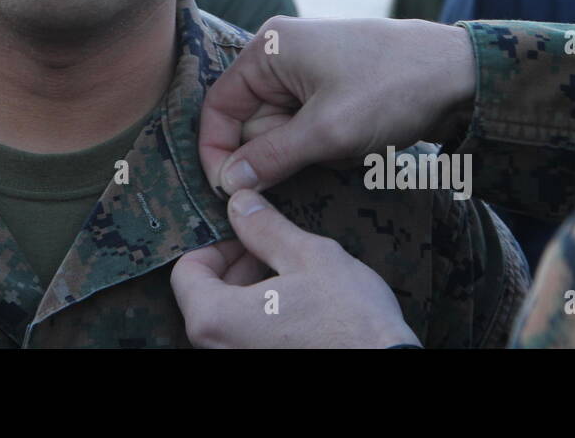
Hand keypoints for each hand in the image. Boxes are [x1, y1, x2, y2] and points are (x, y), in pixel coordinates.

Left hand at [171, 189, 418, 347]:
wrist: (388, 368)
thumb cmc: (351, 322)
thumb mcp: (309, 257)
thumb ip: (266, 228)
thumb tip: (240, 203)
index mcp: (215, 319)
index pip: (186, 272)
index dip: (217, 246)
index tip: (248, 238)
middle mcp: (217, 350)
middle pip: (204, 297)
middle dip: (236, 268)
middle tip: (273, 253)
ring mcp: (239, 363)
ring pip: (228, 320)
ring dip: (251, 293)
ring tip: (292, 280)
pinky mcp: (262, 371)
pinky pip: (246, 340)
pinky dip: (262, 320)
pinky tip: (299, 310)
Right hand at [199, 16, 475, 194]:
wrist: (461, 74)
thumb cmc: (392, 89)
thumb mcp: (327, 132)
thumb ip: (270, 158)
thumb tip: (226, 183)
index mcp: (269, 49)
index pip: (219, 106)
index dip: (218, 151)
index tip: (229, 192)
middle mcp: (281, 53)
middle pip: (251, 120)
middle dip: (281, 150)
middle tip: (321, 155)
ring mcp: (308, 69)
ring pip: (284, 129)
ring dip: (310, 150)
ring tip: (350, 142)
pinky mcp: (332, 86)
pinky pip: (310, 127)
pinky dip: (329, 143)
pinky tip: (361, 138)